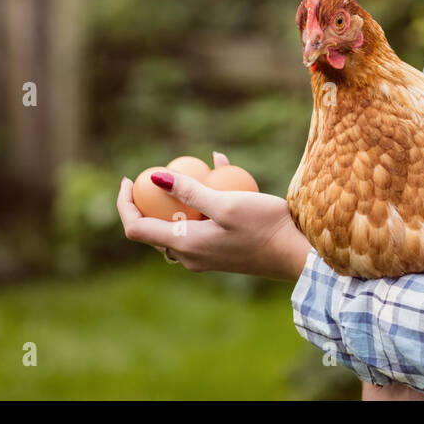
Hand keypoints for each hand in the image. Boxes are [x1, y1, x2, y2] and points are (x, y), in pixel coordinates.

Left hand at [117, 152, 311, 280]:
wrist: (298, 254)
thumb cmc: (264, 227)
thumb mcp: (227, 203)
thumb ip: (190, 191)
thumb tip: (155, 177)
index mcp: (184, 245)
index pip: (136, 228)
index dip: (125, 204)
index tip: (128, 179)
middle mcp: (189, 255)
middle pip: (155, 227)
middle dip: (153, 199)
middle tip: (162, 169)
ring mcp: (206, 256)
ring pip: (181, 223)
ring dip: (183, 196)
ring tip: (198, 167)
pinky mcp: (222, 251)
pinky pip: (202, 224)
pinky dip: (204, 201)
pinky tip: (223, 170)